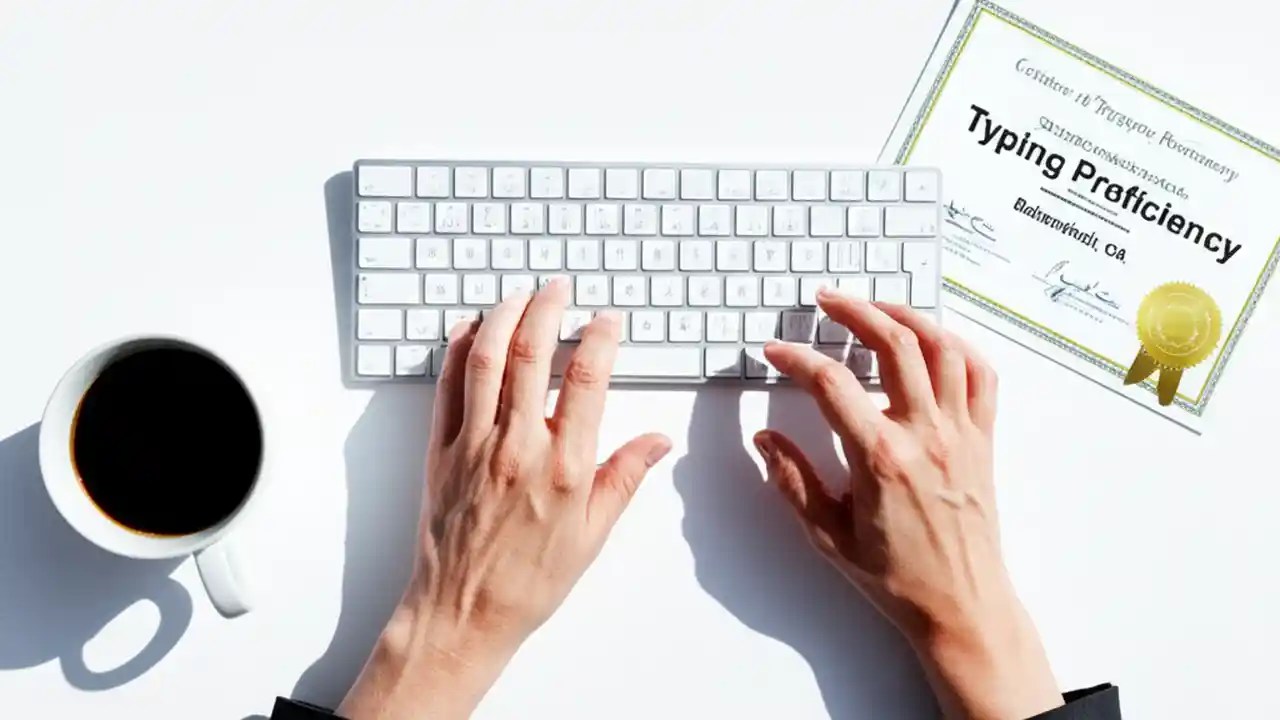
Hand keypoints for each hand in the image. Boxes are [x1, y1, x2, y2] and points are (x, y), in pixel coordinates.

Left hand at [340, 280, 670, 719]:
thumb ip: (624, 477)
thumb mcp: (593, 534)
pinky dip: (458, 350)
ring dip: (504, 316)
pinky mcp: (440, 452)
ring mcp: (474, 444)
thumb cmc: (529, 581)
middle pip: (534, 352)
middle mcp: (518, 446)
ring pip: (487, 359)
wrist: (463, 613)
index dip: (601, 337)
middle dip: (549, 307)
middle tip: (559, 288)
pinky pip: (447, 387)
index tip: (608, 320)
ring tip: (518, 296)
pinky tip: (470, 330)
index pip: (589, 379)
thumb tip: (658, 440)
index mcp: (565, 466)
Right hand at [754, 289, 1062, 719]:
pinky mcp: (983, 441)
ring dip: (907, 316)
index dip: (797, 359)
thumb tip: (766, 439)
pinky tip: (934, 340)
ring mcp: (960, 434)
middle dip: (855, 311)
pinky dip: (958, 347)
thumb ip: (792, 481)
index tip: (777, 352)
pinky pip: (980, 376)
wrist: (961, 606)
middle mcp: (925, 436)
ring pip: (941, 348)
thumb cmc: (897, 579)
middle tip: (827, 300)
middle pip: (893, 345)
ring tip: (877, 307)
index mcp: (880, 459)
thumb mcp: (827, 537)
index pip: (831, 384)